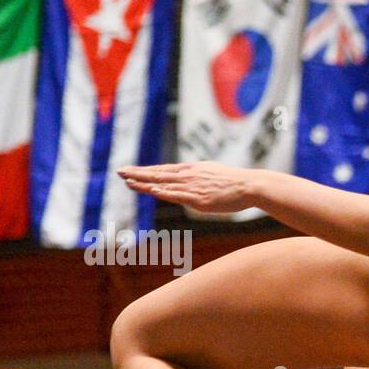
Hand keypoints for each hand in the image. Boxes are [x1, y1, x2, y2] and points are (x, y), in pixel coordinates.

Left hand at [119, 161, 257, 213]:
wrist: (249, 185)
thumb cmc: (233, 182)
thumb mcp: (212, 174)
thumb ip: (197, 178)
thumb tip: (190, 181)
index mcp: (190, 170)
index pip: (162, 170)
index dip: (144, 171)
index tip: (128, 171)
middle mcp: (188, 176)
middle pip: (158, 174)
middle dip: (137, 174)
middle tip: (119, 172)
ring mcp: (192, 187)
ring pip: (164, 184)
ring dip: (144, 183)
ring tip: (128, 181)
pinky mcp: (199, 199)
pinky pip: (178, 195)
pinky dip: (164, 193)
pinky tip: (153, 191)